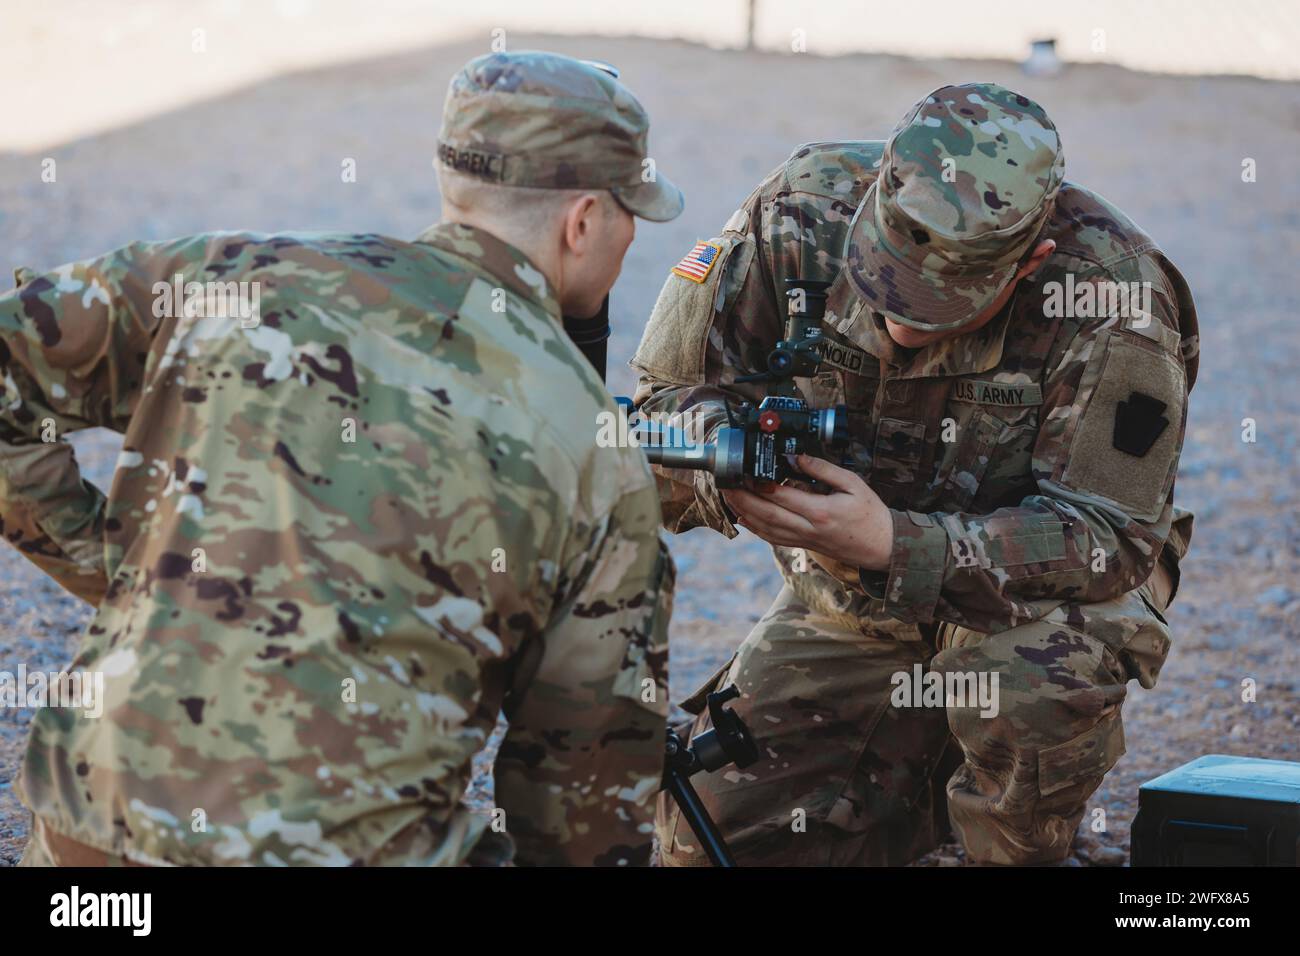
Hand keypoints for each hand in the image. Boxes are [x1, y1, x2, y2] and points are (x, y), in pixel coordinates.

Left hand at [721, 455, 893, 571]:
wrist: (883, 546)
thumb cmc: (871, 514)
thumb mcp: (853, 484)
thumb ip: (823, 470)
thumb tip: (797, 458)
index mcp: (821, 512)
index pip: (782, 497)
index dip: (760, 486)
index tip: (745, 472)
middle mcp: (808, 529)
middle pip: (767, 515)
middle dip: (743, 500)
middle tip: (726, 484)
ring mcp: (804, 540)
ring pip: (766, 529)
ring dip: (744, 513)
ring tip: (729, 497)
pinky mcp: (804, 545)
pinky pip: (774, 538)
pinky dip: (756, 528)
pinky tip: (744, 518)